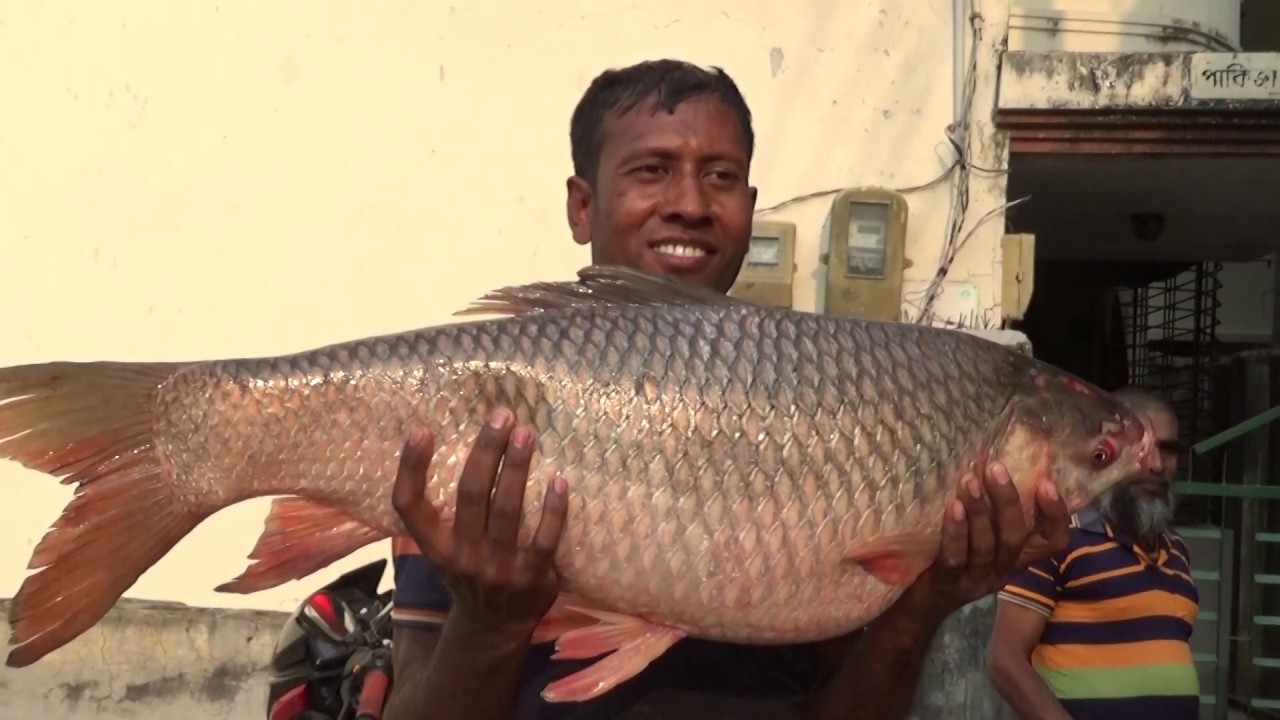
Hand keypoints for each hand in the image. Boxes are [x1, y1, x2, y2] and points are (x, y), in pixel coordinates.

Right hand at [391, 407, 569, 639]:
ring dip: (516, 468)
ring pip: (508, 510)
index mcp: (434, 546)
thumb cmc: (469, 571)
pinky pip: (545, 539)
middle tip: (502, 415)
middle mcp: (461, 556)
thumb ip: (445, 511)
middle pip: (471, 495)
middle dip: (486, 451)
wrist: (494, 628)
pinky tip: (560, 481)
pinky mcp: (532, 577)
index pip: (409, 505)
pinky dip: (554, 509)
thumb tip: (459, 446)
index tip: (421, 430)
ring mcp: (497, 568)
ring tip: (526, 434)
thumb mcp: (444, 548)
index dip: (411, 468)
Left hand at [903, 461, 1069, 619]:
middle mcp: (1004, 569)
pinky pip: (956, 556)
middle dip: (1008, 501)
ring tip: (970, 480)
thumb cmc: (959, 555)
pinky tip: (952, 506)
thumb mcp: (984, 536)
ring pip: (987, 545)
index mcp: (1019, 557)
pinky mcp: (951, 581)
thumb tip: (991, 457)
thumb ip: (995, 510)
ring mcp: (978, 578)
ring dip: (979, 510)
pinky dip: (956, 530)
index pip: (1054, 541)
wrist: (926, 601)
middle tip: (996, 469)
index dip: (1056, 514)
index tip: (1047, 483)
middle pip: (1016, 537)